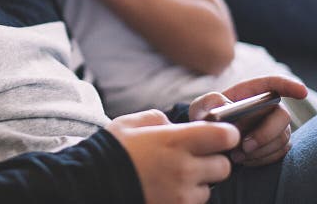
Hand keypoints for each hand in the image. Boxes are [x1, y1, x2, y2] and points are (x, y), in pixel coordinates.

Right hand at [107, 110, 239, 203]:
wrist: (91, 184)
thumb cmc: (111, 151)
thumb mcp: (132, 123)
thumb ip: (159, 119)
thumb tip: (174, 125)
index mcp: (175, 141)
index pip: (225, 136)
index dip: (225, 133)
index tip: (216, 134)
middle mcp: (184, 169)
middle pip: (224, 166)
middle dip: (212, 160)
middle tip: (192, 158)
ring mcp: (182, 196)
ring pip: (209, 189)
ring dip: (198, 183)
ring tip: (172, 177)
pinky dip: (185, 199)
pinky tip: (166, 191)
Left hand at [189, 76, 307, 166]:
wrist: (208, 140)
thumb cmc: (206, 118)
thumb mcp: (200, 107)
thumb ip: (209, 102)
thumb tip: (227, 105)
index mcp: (252, 92)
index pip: (275, 83)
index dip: (290, 86)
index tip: (302, 92)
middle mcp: (269, 107)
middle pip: (282, 116)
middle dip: (265, 133)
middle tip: (244, 146)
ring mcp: (275, 126)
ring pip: (282, 138)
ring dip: (261, 150)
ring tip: (237, 156)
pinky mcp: (276, 145)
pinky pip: (279, 153)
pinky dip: (262, 159)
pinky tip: (244, 161)